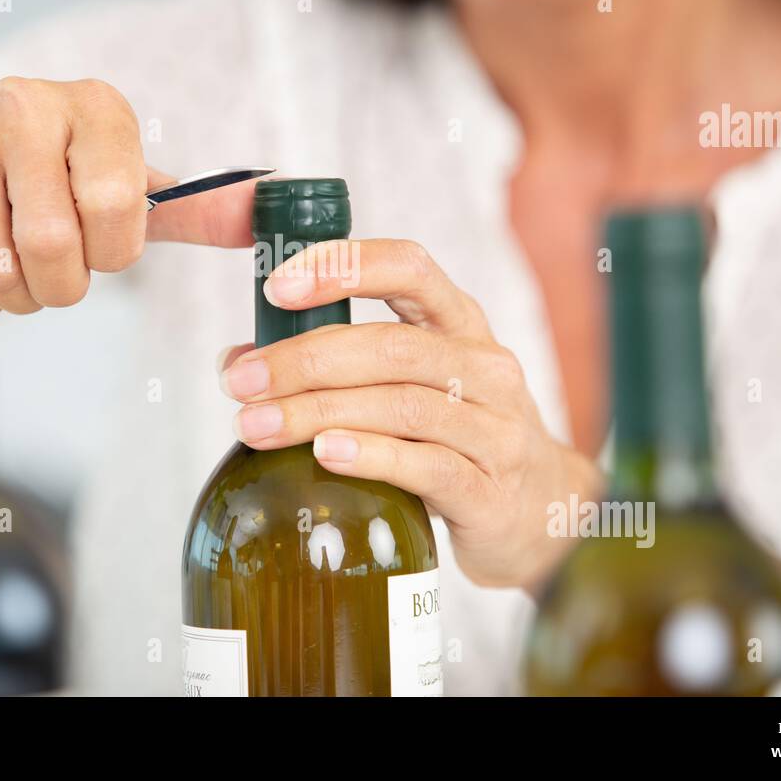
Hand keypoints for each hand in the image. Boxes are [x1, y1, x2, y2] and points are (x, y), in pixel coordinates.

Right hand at [0, 76, 254, 315]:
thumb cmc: (39, 175)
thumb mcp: (116, 181)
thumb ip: (190, 207)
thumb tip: (267, 209)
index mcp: (100, 108)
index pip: (121, 209)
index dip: (111, 251)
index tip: (99, 240)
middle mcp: (33, 102)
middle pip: (57, 245)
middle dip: (61, 283)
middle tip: (55, 266)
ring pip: (0, 268)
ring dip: (15, 295)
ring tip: (13, 262)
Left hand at [218, 239, 603, 588]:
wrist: (542, 513)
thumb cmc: (458, 437)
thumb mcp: (410, 384)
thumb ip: (337, 366)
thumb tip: (238, 362)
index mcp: (460, 324)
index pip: (408, 267)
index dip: (342, 267)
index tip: (276, 287)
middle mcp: (485, 366)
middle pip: (391, 346)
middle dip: (304, 359)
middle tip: (241, 381)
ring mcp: (495, 429)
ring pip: (401, 406)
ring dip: (317, 412)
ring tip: (256, 425)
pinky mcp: (490, 490)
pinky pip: (426, 467)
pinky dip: (370, 456)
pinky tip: (324, 454)